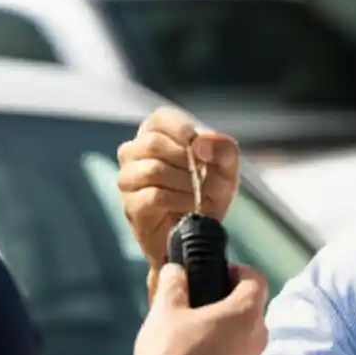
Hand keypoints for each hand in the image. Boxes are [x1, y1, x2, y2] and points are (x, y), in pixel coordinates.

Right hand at [116, 107, 239, 269]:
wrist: (199, 235)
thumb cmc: (209, 192)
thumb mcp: (227, 167)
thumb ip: (222, 147)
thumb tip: (200, 144)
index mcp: (156, 133)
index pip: (159, 118)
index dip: (180, 129)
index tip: (199, 145)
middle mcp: (135, 152)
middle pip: (154, 144)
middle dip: (190, 163)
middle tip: (216, 182)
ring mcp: (129, 180)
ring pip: (153, 170)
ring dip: (187, 184)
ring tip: (205, 196)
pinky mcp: (132, 206)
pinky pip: (153, 196)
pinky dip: (179, 200)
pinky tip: (193, 207)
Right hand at [133, 263, 269, 354]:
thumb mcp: (165, 311)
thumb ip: (172, 283)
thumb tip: (176, 270)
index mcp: (246, 313)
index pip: (256, 279)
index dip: (237, 270)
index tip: (215, 274)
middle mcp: (258, 338)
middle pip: (250, 308)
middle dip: (226, 300)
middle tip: (196, 303)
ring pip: (243, 336)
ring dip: (223, 329)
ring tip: (189, 333)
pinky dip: (220, 354)